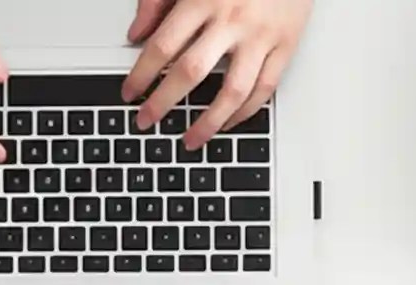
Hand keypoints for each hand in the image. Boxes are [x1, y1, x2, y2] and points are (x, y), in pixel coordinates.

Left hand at [123, 0, 310, 149]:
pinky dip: (246, 112)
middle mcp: (232, 19)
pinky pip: (265, 88)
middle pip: (191, 72)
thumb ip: (157, 0)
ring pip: (233, 91)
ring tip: (191, 139)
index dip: (141, 75)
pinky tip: (228, 122)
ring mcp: (260, 36)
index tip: (129, 93)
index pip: (162, 46)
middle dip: (163, 103)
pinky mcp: (285, 45)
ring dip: (208, 122)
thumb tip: (136, 34)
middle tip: (147, 121)